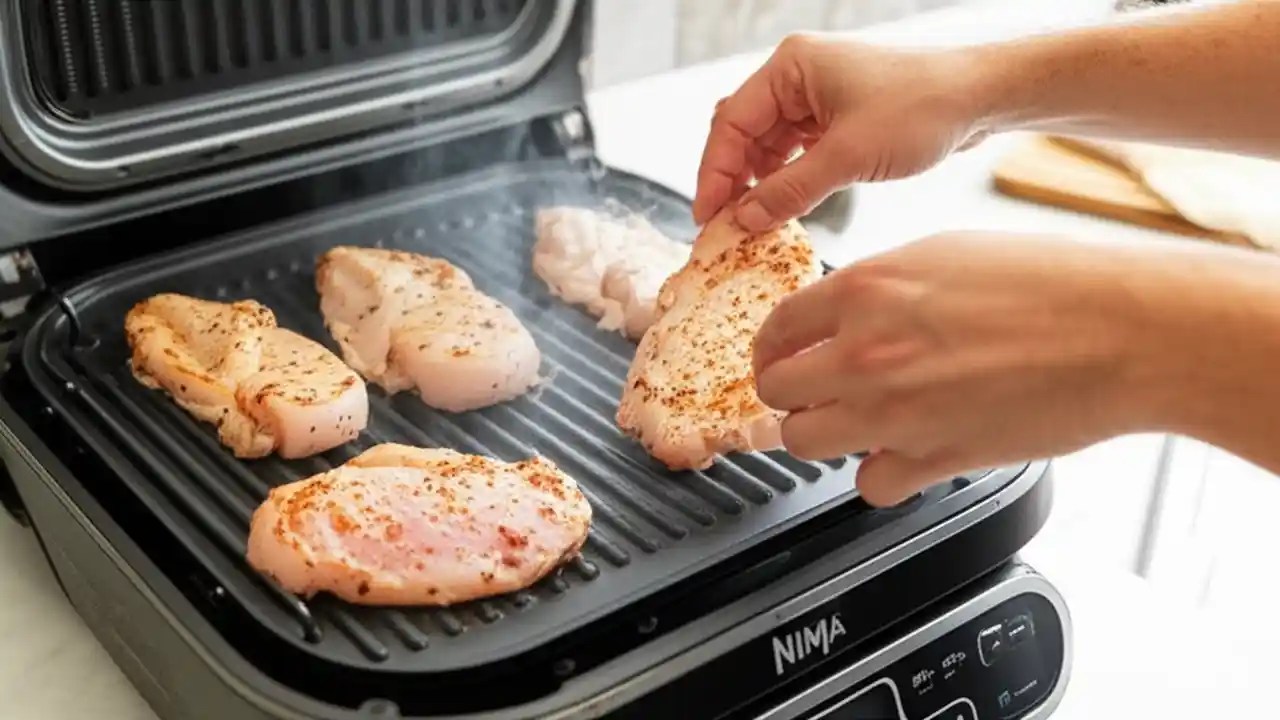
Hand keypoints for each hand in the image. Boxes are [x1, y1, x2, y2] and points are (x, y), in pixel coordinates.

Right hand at [693, 34, 986, 231]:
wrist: (979, 99)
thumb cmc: (921, 108)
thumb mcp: (847, 156)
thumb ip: (789, 190)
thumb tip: (744, 220)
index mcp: (790, 66)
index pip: (730, 122)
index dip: (714, 173)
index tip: (708, 216)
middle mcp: (796, 76)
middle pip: (742, 133)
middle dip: (731, 180)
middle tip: (724, 226)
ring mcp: (816, 96)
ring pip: (766, 146)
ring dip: (758, 183)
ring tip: (752, 223)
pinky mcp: (835, 118)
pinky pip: (793, 152)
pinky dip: (784, 180)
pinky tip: (781, 207)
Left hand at [752, 231, 1205, 506]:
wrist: (1120, 334)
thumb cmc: (1050, 285)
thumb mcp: (943, 254)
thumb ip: (878, 289)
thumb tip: (842, 312)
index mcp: (865, 291)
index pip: (775, 330)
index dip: (772, 348)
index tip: (778, 357)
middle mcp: (865, 354)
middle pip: (776, 392)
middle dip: (788, 392)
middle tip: (807, 391)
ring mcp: (894, 413)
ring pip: (804, 442)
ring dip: (821, 432)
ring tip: (849, 421)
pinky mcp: (932, 460)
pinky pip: (870, 485)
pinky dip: (880, 475)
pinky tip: (902, 453)